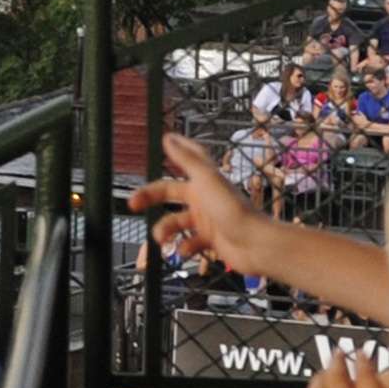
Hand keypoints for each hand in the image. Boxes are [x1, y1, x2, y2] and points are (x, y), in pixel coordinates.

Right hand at [130, 134, 266, 276]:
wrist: (255, 244)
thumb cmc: (232, 209)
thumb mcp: (205, 180)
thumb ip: (186, 159)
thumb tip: (169, 137)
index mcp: (203, 181)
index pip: (186, 160)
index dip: (176, 151)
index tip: (162, 141)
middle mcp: (204, 198)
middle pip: (170, 193)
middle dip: (150, 198)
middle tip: (132, 204)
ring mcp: (207, 220)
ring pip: (176, 221)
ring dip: (165, 230)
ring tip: (161, 240)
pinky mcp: (211, 240)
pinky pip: (189, 243)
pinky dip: (184, 247)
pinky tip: (184, 251)